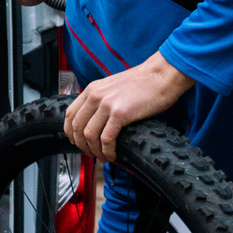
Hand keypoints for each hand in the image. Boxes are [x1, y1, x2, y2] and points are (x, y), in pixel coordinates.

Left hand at [64, 52, 194, 160]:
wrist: (162, 75)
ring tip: (103, 157)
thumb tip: (96, 120)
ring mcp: (107, 104)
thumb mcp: (114, 86)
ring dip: (94, 150)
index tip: (76, 142)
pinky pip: (106, 138)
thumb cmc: (144, 83)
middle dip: (82, 145)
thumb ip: (102, 99)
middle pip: (77, 127)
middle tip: (90, 153)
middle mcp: (95, 96)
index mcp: (92, 89)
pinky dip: (107, 151)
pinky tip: (112, 155)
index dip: (70, 132)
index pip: (70, 114)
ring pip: (90, 135)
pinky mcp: (120, 114)